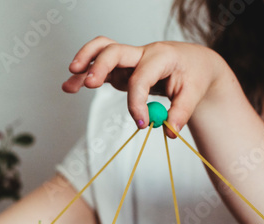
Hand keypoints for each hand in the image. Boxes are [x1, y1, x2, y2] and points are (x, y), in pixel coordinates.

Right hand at [62, 37, 232, 136]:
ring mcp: (128, 59)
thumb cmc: (193, 75)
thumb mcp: (194, 94)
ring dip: (84, 64)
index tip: (142, 123)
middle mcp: (141, 53)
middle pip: (114, 51)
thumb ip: (181, 113)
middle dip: (100, 66)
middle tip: (90, 85)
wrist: (194, 63)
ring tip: (69, 86)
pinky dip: (83, 74)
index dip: (137, 103)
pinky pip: (97, 65)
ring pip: (100, 50)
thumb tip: (169, 132)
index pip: (141, 78)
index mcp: (161, 56)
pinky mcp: (119, 68)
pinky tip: (69, 87)